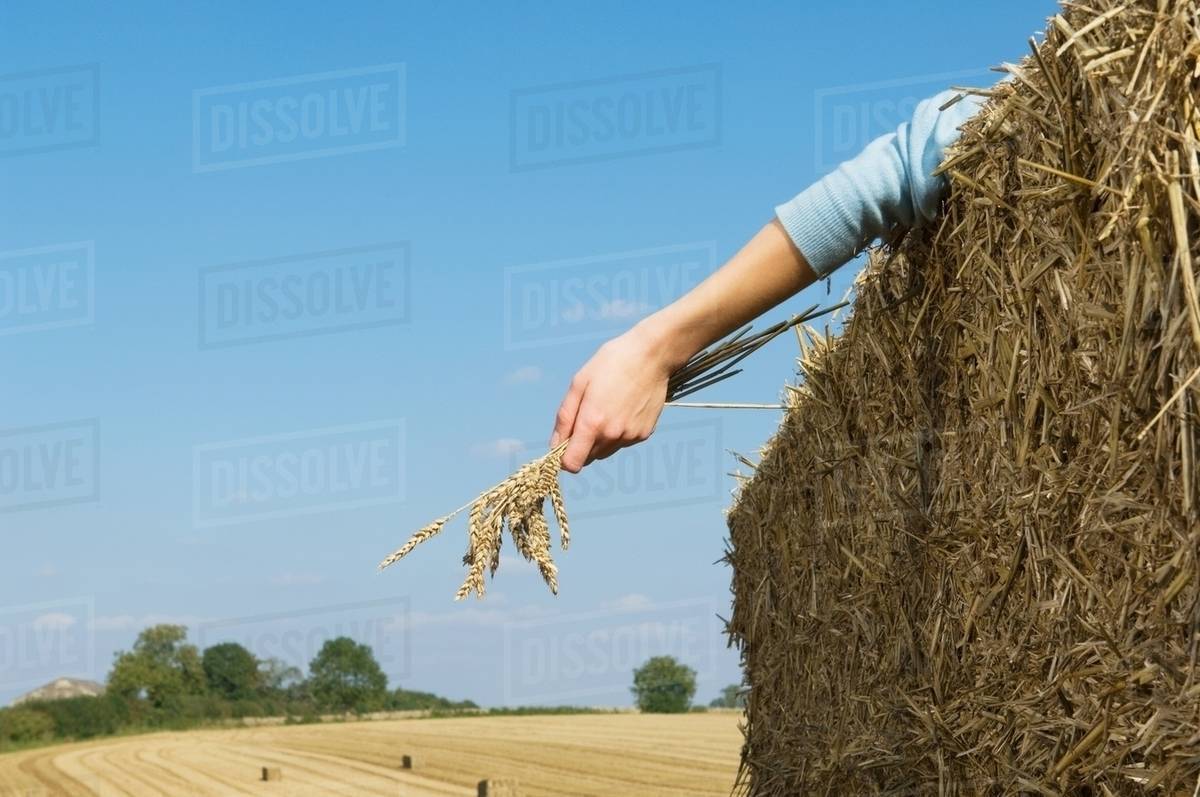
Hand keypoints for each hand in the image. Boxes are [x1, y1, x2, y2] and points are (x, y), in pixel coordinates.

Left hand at [550, 322, 677, 472]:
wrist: (652, 356)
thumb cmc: (612, 363)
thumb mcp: (579, 383)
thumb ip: (565, 417)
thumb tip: (555, 444)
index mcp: (592, 422)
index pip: (573, 463)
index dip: (564, 458)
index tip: (564, 444)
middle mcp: (612, 435)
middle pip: (589, 458)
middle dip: (582, 444)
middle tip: (588, 415)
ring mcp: (631, 436)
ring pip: (606, 451)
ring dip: (601, 439)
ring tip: (608, 409)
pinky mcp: (644, 434)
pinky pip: (623, 443)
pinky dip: (619, 433)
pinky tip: (623, 409)